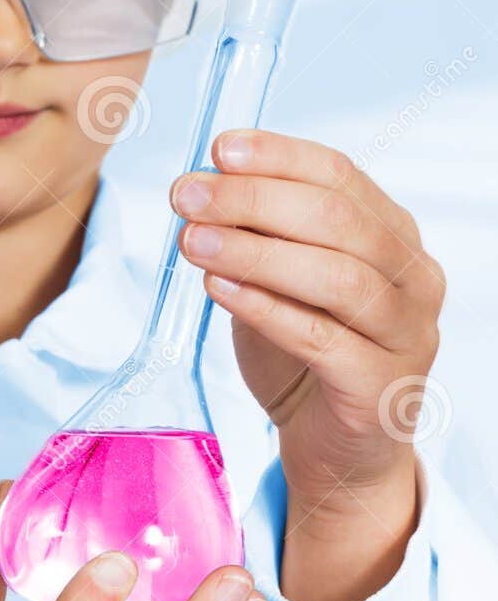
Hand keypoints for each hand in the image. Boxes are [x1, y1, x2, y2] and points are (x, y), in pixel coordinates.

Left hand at [172, 129, 445, 600]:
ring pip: (335, 276)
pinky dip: (265, 307)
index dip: (278, 155)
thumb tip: (198, 186)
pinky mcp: (379, 386)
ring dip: (255, 250)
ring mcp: (406, 333)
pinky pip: (322, 338)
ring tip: (192, 241)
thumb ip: (256, 236)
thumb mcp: (279, 282)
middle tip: (186, 194)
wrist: (337, 451)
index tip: (218, 148)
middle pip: (337, 219)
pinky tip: (218, 287)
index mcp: (393, 235)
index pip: (340, 175)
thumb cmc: (306, 355)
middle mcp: (413, 277)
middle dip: (252, 199)